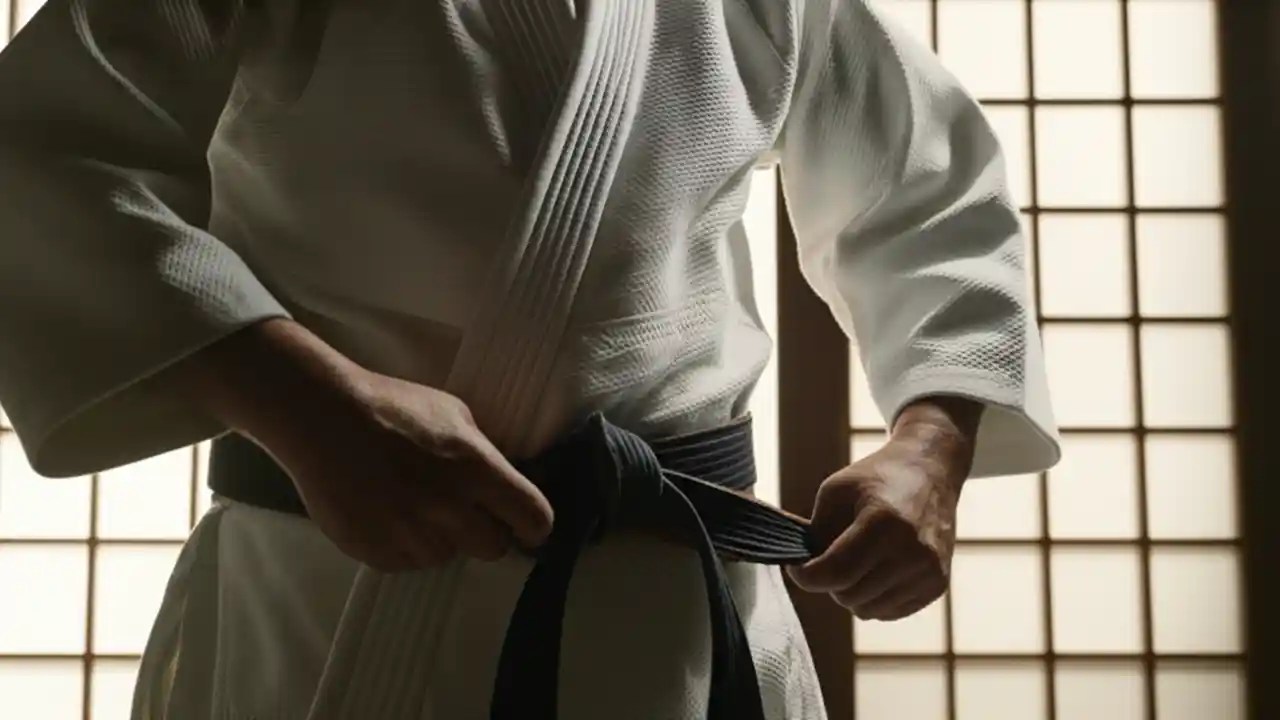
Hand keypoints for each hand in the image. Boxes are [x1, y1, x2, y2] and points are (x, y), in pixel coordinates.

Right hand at [175, 319, 554, 572]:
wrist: (323, 419)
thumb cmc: (393, 407)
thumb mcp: (455, 414)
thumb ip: (484, 453)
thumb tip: (505, 484)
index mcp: (476, 470)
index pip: (533, 518)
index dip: (534, 525)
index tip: (525, 525)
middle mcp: (449, 510)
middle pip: (493, 548)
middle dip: (486, 532)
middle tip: (464, 511)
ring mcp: (410, 536)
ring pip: (447, 558)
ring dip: (441, 539)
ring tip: (414, 505)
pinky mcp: (376, 553)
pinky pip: (408, 563)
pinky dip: (404, 546)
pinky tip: (388, 513)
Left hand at [787, 398, 980, 619]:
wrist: (929, 471)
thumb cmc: (876, 478)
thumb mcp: (835, 491)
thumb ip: (817, 533)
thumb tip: (805, 571)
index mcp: (884, 522)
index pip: (835, 572)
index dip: (805, 576)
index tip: (796, 567)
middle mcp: (913, 551)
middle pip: (848, 595)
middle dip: (829, 582)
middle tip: (829, 558)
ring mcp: (929, 572)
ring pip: (867, 611)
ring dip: (851, 592)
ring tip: (854, 562)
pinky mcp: (937, 585)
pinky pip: (889, 612)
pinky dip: (873, 598)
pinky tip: (875, 571)